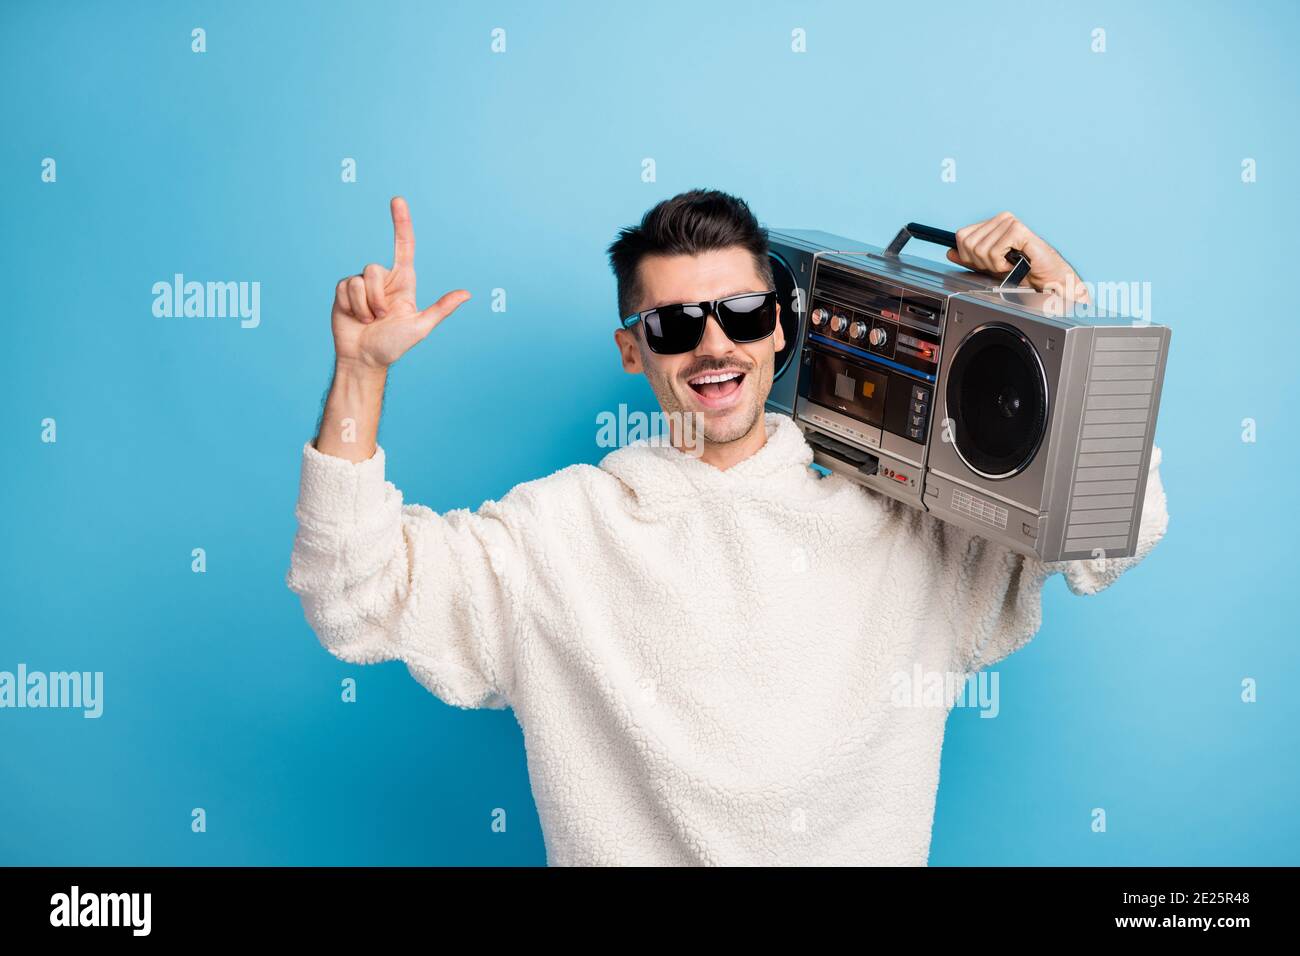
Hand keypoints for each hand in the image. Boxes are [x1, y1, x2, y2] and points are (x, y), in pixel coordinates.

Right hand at [331, 197, 470, 371]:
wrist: (364, 359)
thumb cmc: (393, 345)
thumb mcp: (420, 327)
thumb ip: (441, 309)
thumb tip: (467, 294)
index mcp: (403, 282)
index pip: (403, 247)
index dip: (401, 223)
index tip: (397, 200)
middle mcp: (383, 280)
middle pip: (374, 268)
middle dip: (377, 298)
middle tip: (382, 318)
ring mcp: (362, 285)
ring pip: (359, 280)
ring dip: (364, 305)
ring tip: (368, 321)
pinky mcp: (343, 291)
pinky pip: (344, 288)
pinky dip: (351, 306)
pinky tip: (354, 318)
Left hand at [946, 211, 1089, 305]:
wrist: (1045, 279)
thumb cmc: (1022, 271)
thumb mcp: (989, 266)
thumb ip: (970, 258)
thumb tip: (950, 252)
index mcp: (993, 223)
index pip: (962, 236)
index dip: (969, 256)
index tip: (988, 263)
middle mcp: (1001, 219)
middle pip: (968, 243)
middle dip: (981, 262)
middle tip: (1000, 264)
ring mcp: (1010, 222)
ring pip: (980, 249)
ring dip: (993, 264)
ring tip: (1009, 264)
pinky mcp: (1018, 230)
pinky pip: (993, 251)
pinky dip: (1001, 264)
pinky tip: (1014, 262)